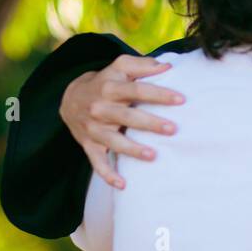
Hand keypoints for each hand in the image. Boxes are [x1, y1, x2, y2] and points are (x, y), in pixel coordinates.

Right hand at [60, 54, 184, 189]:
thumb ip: (143, 65)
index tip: (181, 99)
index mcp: (110, 87)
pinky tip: (123, 185)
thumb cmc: (106, 81)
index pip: (137, 89)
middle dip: (150, 123)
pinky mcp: (89, 145)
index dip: (159, 94)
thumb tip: (167, 66)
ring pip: (114, 141)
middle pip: (127, 116)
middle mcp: (100, 108)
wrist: (70, 98)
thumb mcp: (120, 67)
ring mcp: (93, 129)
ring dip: (133, 150)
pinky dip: (108, 175)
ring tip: (153, 155)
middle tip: (173, 129)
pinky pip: (97, 163)